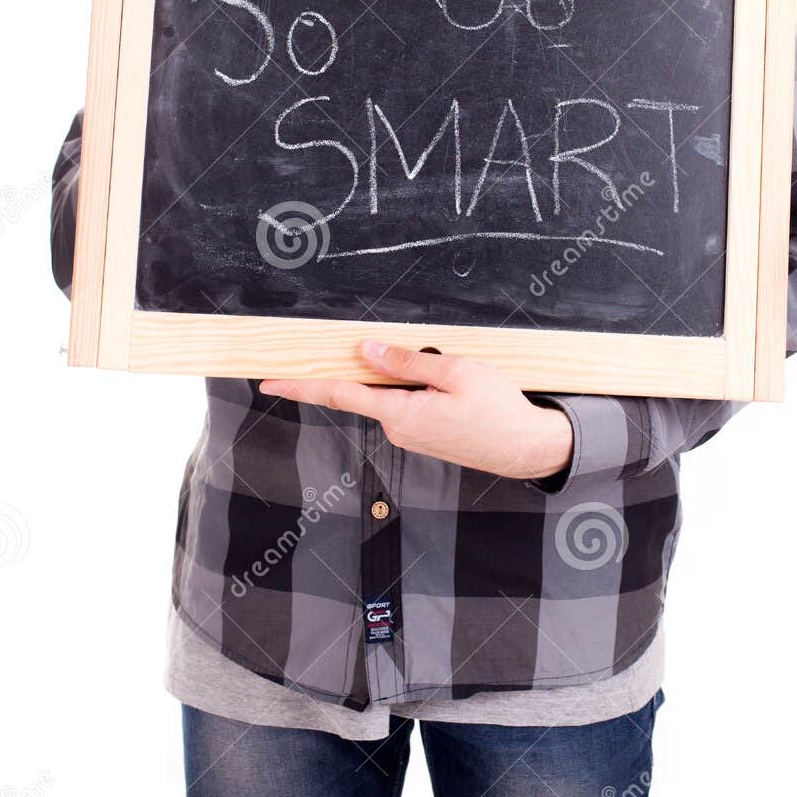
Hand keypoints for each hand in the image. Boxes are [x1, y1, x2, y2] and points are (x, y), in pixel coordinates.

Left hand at [259, 340, 573, 481]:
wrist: (527, 447)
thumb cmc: (497, 408)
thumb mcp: (455, 371)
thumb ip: (406, 362)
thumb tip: (366, 349)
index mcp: (400, 413)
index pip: (339, 394)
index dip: (300, 385)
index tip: (268, 381)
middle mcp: (398, 429)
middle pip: (366, 390)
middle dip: (367, 367)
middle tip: (369, 351)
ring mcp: (411, 436)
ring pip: (390, 397)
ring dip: (403, 379)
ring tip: (450, 373)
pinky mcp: (425, 436)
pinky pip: (406, 406)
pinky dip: (412, 390)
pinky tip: (444, 384)